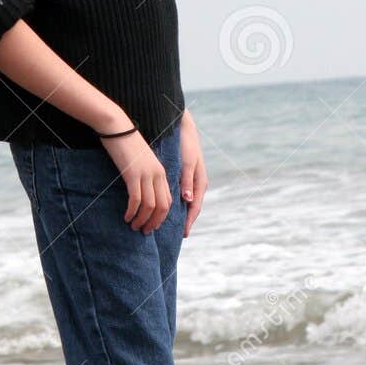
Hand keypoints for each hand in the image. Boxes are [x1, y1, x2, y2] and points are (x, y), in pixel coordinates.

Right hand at [99, 126, 172, 233]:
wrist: (117, 127)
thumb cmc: (126, 144)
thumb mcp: (141, 161)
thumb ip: (146, 175)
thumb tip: (143, 191)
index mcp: (161, 172)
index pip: (168, 200)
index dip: (162, 216)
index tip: (153, 225)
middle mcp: (157, 174)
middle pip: (163, 206)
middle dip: (155, 222)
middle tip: (145, 231)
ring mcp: (146, 174)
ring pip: (151, 205)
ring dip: (143, 220)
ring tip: (134, 226)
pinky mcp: (133, 174)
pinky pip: (136, 199)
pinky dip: (132, 211)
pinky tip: (127, 217)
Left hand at [178, 109, 207, 238]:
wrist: (184, 128)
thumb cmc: (186, 144)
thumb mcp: (187, 163)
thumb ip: (186, 180)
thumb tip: (188, 201)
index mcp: (199, 183)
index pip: (195, 208)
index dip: (189, 222)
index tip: (183, 235)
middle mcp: (196, 184)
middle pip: (190, 209)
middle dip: (184, 222)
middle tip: (174, 236)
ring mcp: (190, 180)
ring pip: (184, 203)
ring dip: (178, 214)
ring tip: (168, 225)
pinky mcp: (183, 176)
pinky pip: (179, 194)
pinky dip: (174, 203)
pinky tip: (166, 208)